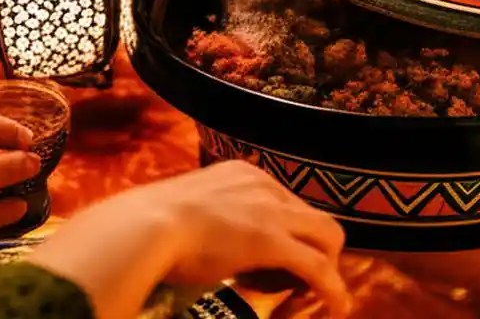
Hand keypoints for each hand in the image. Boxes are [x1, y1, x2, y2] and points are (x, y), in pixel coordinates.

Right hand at [31, 161, 350, 318]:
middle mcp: (264, 185)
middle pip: (314, 217)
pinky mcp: (274, 242)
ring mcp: (271, 212)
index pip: (286, 202)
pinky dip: (333, 288)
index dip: (291, 235)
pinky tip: (336, 306)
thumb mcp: (186, 207)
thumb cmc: (148, 222)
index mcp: (243, 174)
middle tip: (302, 282)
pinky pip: (319, 268)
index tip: (281, 261)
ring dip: (329, 268)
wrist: (143, 228)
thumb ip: (204, 216)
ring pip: (328, 237)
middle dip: (317, 250)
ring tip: (318, 296)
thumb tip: (201, 235)